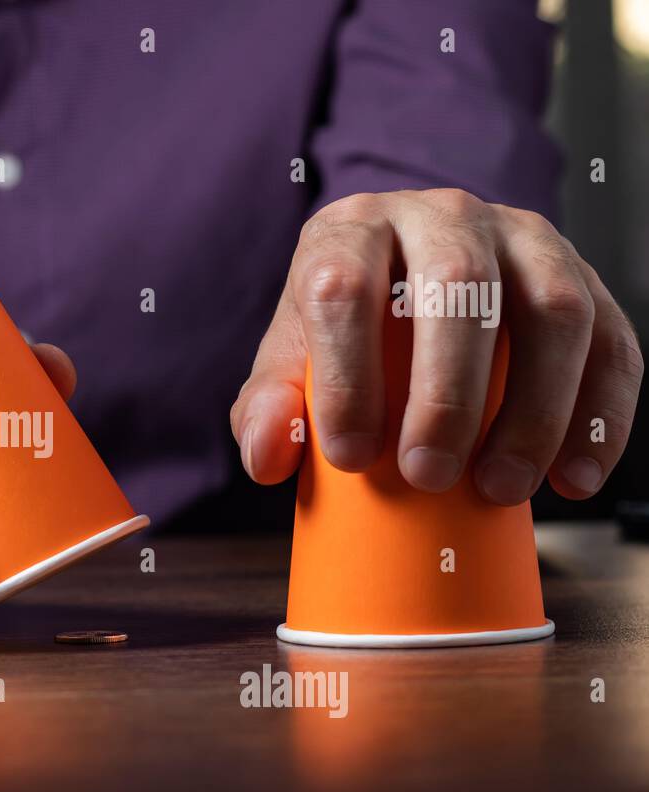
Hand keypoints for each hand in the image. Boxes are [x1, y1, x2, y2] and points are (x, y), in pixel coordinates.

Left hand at [231, 189, 643, 502]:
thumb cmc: (345, 329)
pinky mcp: (585, 277)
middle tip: (428, 476)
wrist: (411, 285)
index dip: (348, 374)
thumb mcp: (292, 361)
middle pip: (458, 287)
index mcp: (355, 228)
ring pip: (553, 309)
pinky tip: (575, 478)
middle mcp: (444, 216)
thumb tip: (267, 457)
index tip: (349, 457)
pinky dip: (603, 415)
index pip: (345, 285)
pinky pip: (611, 340)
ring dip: (536, 409)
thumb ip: (268, 407)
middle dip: (446, 393)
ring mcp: (523, 238)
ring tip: (503, 488)